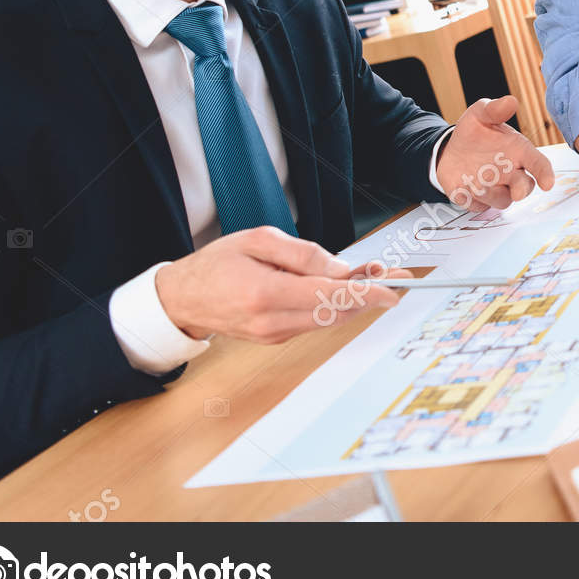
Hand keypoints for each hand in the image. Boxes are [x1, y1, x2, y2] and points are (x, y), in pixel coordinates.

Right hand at [155, 227, 404, 342]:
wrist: (183, 298)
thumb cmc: (217, 263)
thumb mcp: (258, 240)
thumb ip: (302, 254)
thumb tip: (339, 270)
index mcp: (265, 294)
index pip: (327, 296)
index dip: (365, 293)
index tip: (392, 289)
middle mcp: (272, 322)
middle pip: (335, 312)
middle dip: (369, 294)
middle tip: (395, 276)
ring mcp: (275, 335)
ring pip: (329, 318)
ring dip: (354, 300)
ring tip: (374, 277)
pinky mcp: (277, 338)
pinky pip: (315, 321)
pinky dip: (333, 305)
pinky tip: (342, 288)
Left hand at [436, 96, 555, 210]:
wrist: (449, 150)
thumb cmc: (473, 132)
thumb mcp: (480, 114)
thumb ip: (495, 109)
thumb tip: (511, 100)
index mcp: (518, 152)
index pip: (538, 163)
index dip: (545, 174)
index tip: (548, 183)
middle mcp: (511, 173)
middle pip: (525, 187)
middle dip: (523, 190)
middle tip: (518, 192)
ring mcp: (496, 188)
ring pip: (501, 200)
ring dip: (491, 194)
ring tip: (474, 182)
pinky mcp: (478, 200)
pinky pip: (478, 206)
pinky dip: (470, 199)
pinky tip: (461, 188)